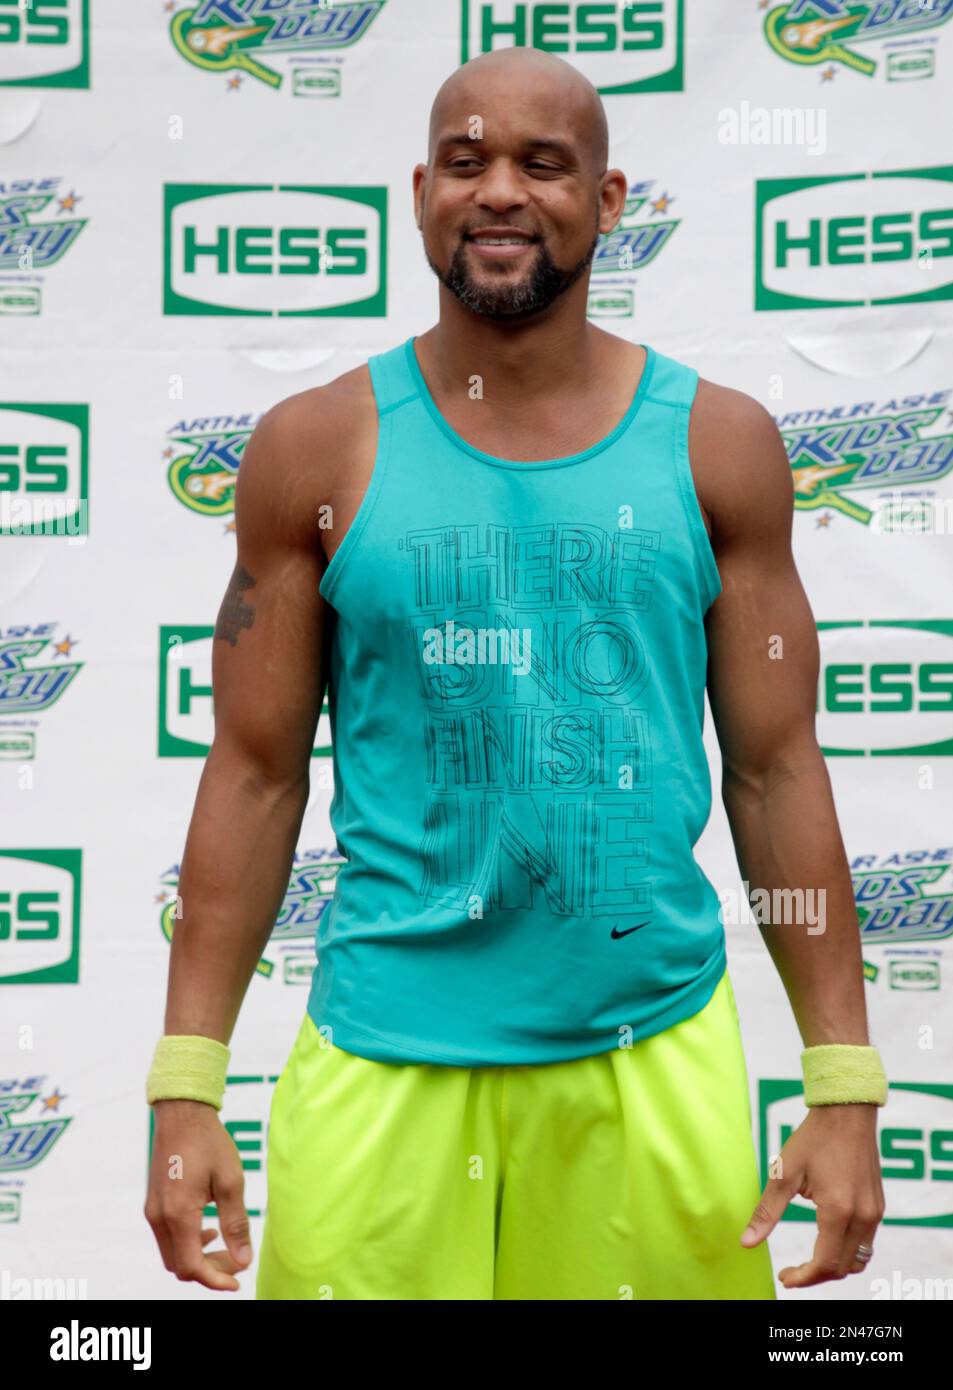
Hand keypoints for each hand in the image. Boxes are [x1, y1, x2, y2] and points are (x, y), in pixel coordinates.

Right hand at [144, 1098, 252, 1291]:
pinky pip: (168, 1238)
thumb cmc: (208, 1142)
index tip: (238, 1282)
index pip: (192, 1266)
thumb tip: (244, 1259)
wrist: (182, 1113)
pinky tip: (209, 1229)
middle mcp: (159, 1218)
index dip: (215, 1280)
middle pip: (180, 1266)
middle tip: (237, 1260)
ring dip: (198, 1258)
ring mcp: (153, 1211)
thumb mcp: (230, 1181)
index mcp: (178, 1214)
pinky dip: (188, 1244)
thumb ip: (235, 1223)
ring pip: (172, 1254)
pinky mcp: (154, 1204)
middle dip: (209, 1270)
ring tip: (225, 1245)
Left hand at [739, 1103, 884, 1288]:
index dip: (804, 1278)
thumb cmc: (814, 1138)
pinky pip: (866, 1242)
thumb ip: (767, 1212)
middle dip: (816, 1276)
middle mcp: (862, 1216)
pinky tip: (826, 1240)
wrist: (847, 1112)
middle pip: (843, 1267)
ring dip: (834, 1266)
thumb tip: (747, 1242)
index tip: (784, 1278)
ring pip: (858, 1259)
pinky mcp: (878, 1206)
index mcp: (838, 1210)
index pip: (825, 1263)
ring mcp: (875, 1212)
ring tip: (808, 1262)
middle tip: (791, 1272)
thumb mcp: (784, 1173)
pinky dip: (847, 1251)